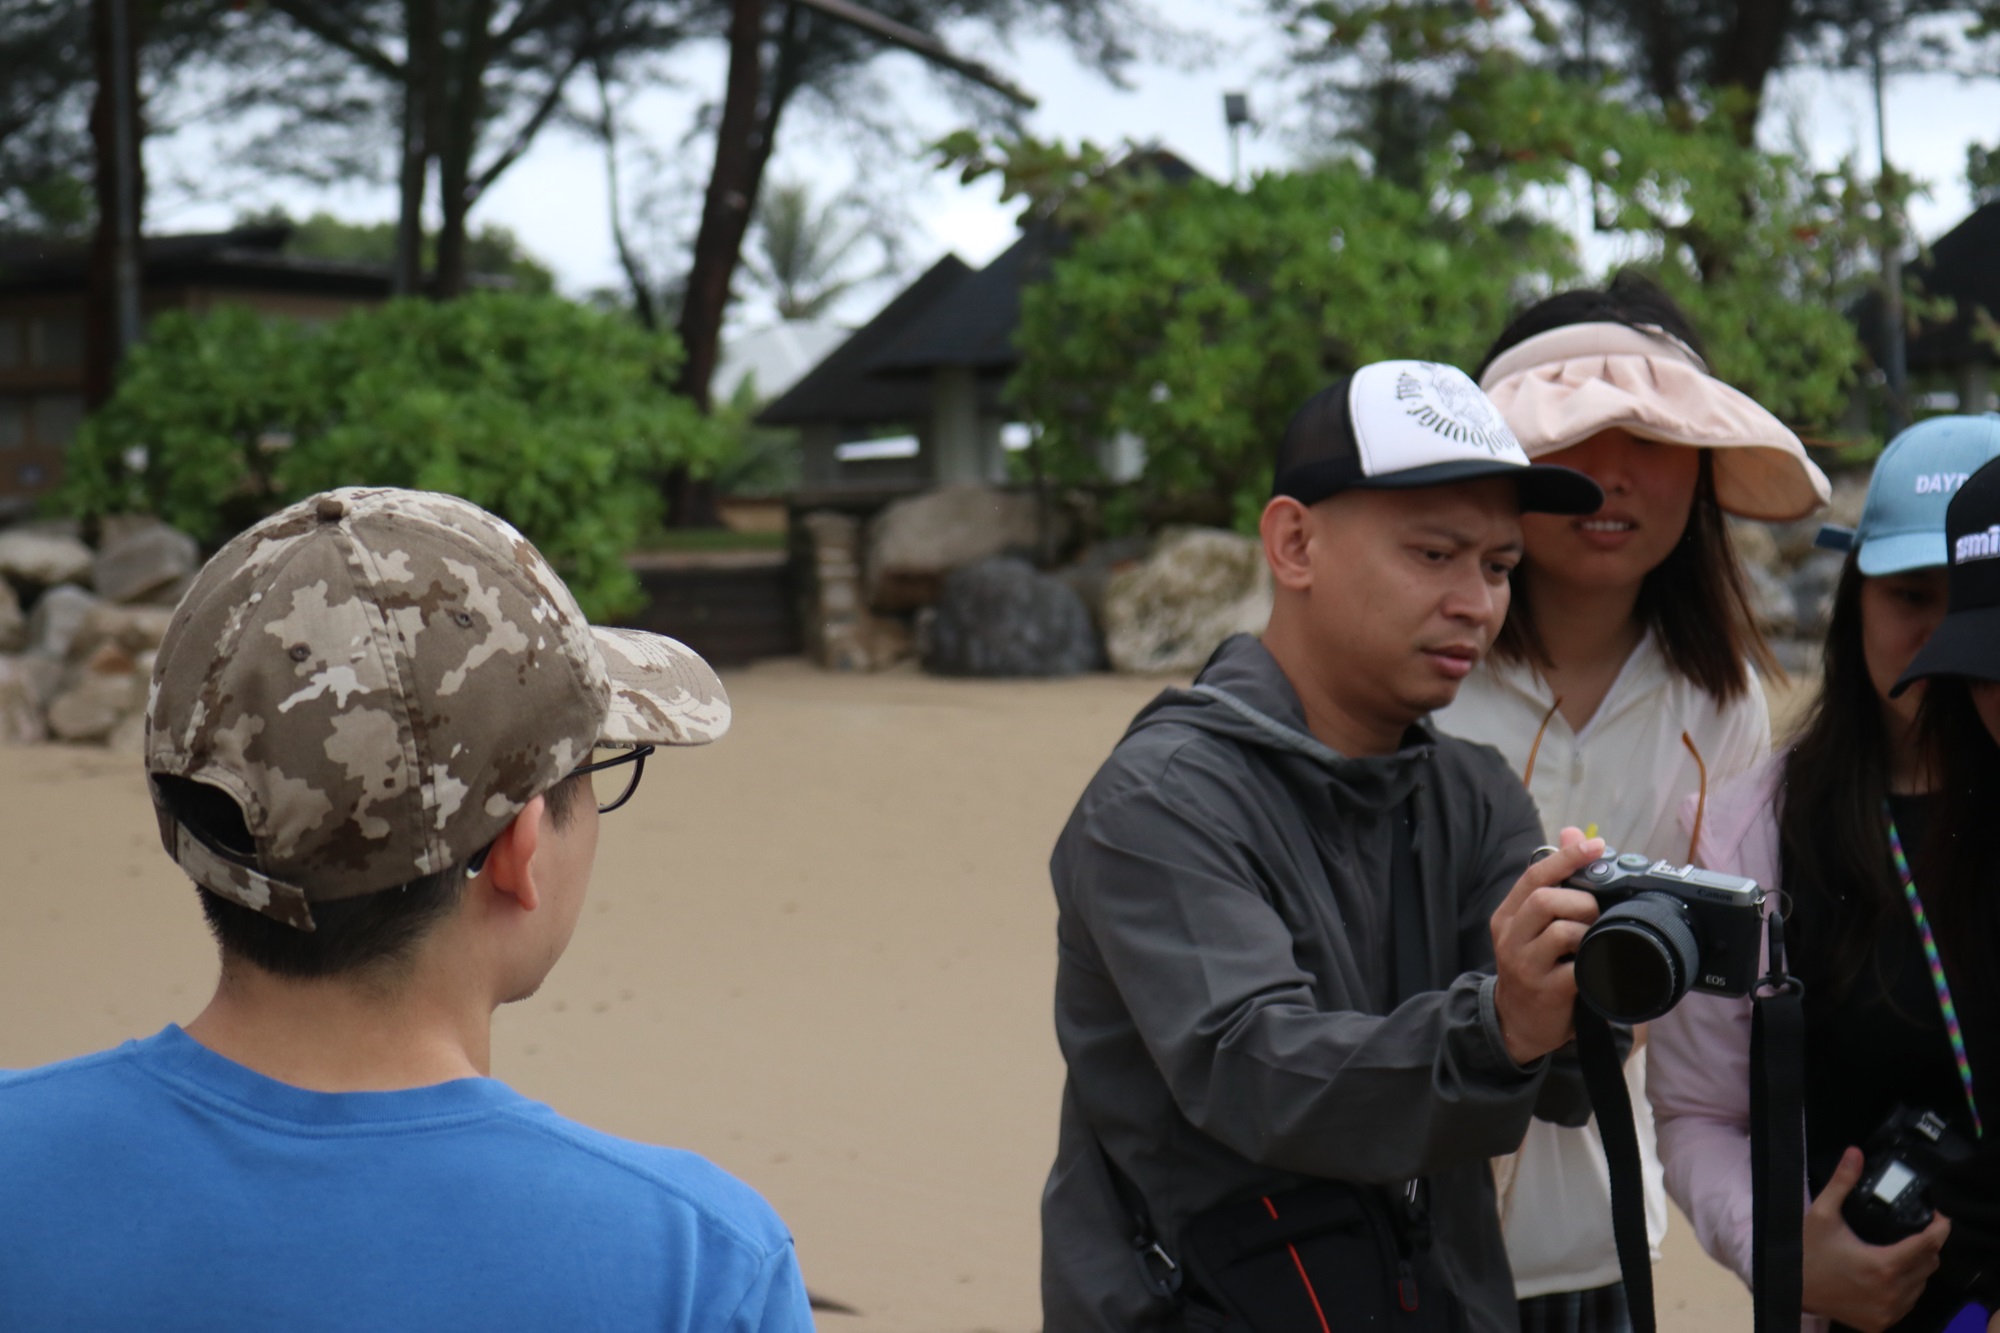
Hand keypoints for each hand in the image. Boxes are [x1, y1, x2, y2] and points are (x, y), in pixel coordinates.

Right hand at [1490, 827, 1603, 1064]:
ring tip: (1594, 942)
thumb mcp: (1533, 926)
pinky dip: (1596, 961)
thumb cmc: (1532, 967)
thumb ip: (1553, 882)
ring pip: (1561, 931)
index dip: (1567, 857)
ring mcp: (1525, 965)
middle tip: (1595, 914)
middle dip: (1581, 901)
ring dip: (1588, 932)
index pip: (1534, 876)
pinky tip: (1599, 963)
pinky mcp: (1545, 991)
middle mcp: (1510, 937)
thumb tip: (1572, 831)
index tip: (1596, 846)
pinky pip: (1578, 968)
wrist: (1516, 1023)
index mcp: (1507, 916)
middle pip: (1545, 900)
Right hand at [1802, 1146, 1948, 1331]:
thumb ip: (1842, 1183)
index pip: (1928, 1245)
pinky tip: (1891, 1276)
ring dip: (1918, 1267)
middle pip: (1929, 1264)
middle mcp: (1892, 1292)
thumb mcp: (1822, 1214)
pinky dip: (1907, 1288)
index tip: (1939, 1216)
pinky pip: (1908, 1302)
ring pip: (1922, 1285)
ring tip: (1902, 1251)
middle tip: (1914, 1230)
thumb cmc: (1807, 1250)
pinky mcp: (1882, 1322)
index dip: (1940, 1228)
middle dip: (1928, 1245)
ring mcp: (1889, 1311)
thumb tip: (1855, 1152)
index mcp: (1883, 1265)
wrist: (1790, 1288)